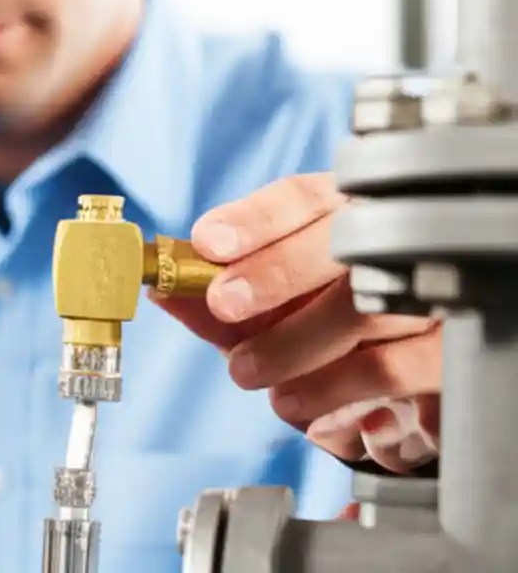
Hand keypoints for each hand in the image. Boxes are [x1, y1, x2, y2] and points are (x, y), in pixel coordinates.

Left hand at [152, 173, 442, 472]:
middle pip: (340, 244)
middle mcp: (392, 245)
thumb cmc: (317, 326)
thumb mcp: (261, 307)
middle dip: (275, 274)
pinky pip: (401, 369)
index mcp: (341, 215)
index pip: (303, 198)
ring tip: (254, 375)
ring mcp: (429, 296)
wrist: (394, 386)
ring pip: (367, 309)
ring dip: (297, 347)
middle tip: (224, 306)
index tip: (207, 241)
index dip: (254, 219)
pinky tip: (306, 408)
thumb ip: (211, 298)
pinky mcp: (449, 353)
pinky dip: (344, 391)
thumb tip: (157, 287)